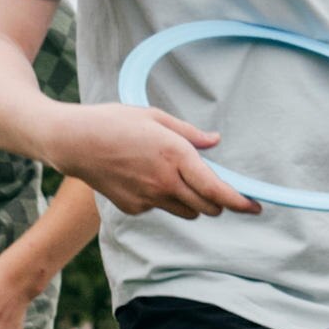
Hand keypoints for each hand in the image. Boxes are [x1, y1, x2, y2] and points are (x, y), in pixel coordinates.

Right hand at [52, 99, 253, 221]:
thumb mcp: (155, 116)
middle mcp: (165, 182)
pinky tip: (144, 178)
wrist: (73, 142)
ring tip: (175, 177)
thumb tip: (215, 142)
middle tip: (216, 186)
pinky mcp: (134, 208)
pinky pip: (161, 208)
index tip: (255, 207)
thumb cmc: (114, 122)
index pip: (217, 190)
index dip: (241, 202)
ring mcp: (148, 198)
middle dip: (218, 201)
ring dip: (192, 201)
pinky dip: (163, 198)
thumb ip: (189, 133)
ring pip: (186, 212)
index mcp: (175, 155)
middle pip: (207, 207)